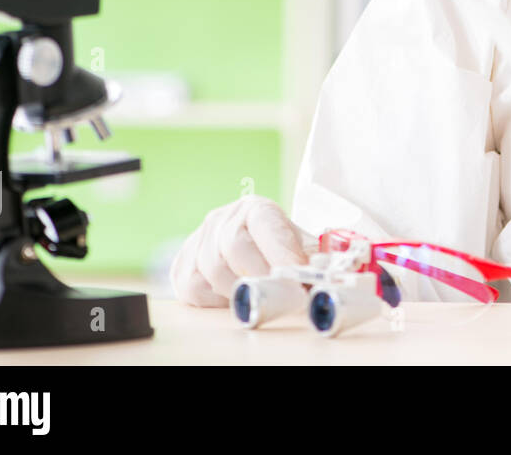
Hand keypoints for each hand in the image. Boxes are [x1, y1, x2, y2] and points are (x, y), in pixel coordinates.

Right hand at [170, 195, 312, 307]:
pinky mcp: (182, 265)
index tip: (298, 279)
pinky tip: (232, 299)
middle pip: (234, 246)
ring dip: (239, 292)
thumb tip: (328, 275)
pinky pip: (194, 288)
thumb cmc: (278, 249)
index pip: (267, 225)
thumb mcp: (299, 245)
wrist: (248, 246)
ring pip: (213, 270)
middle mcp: (223, 218)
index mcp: (257, 209)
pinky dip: (215, 301)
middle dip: (260, 277)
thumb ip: (313, 257)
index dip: (282, 254)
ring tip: (259, 299)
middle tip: (281, 297)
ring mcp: (199, 240)